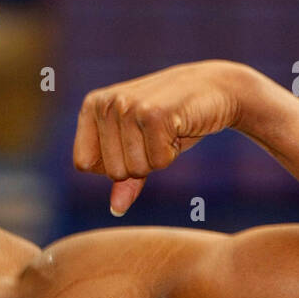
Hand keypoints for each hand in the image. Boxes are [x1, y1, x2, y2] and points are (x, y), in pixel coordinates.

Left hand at [72, 60, 251, 215]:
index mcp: (92, 106)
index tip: (134, 143)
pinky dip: (173, 153)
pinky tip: (179, 128)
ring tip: (167, 130)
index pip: (83, 163)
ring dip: (158, 158)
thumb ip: (124, 178)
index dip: (113, 165)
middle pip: (113, 171)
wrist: (215, 88)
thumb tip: (116, 209)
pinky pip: (158, 162)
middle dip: (141, 163)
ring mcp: (129, 107)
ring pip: (135, 169)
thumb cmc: (172, 119)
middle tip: (156, 134)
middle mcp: (106, 104)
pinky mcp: (154, 114)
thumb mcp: (141, 147)